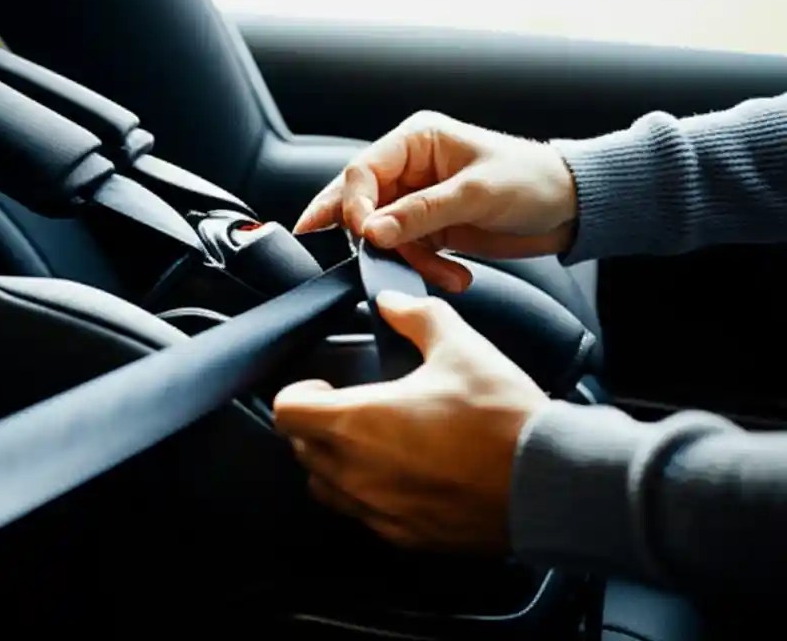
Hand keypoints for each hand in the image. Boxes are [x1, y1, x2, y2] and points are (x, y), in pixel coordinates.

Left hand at [273, 291, 546, 551]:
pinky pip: (363, 516)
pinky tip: (402, 476)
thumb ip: (416, 316)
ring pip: (325, 488)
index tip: (323, 386)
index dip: (300, 393)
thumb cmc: (503, 418)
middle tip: (347, 409)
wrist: (550, 482)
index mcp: (357, 423)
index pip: (287, 412)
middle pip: (301, 450)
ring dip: (335, 464)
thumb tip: (390, 301)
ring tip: (370, 444)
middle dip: (315, 427)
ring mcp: (378, 510)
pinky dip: (368, 495)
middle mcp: (356, 473)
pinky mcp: (404, 536)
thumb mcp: (459, 346)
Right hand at [294, 111, 577, 291]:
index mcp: (417, 140)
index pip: (363, 171)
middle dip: (361, 233)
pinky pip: (407, 252)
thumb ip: (421, 212)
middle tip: (348, 254)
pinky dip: (425, 269)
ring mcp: (417, 200)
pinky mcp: (429, 228)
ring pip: (383, 235)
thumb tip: (372, 231)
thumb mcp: (476, 194)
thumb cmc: (532, 181)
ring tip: (444, 274)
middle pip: (361, 201)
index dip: (355, 204)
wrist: (572, 209)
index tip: (366, 236)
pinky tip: (455, 276)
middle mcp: (410, 167)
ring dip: (408, 260)